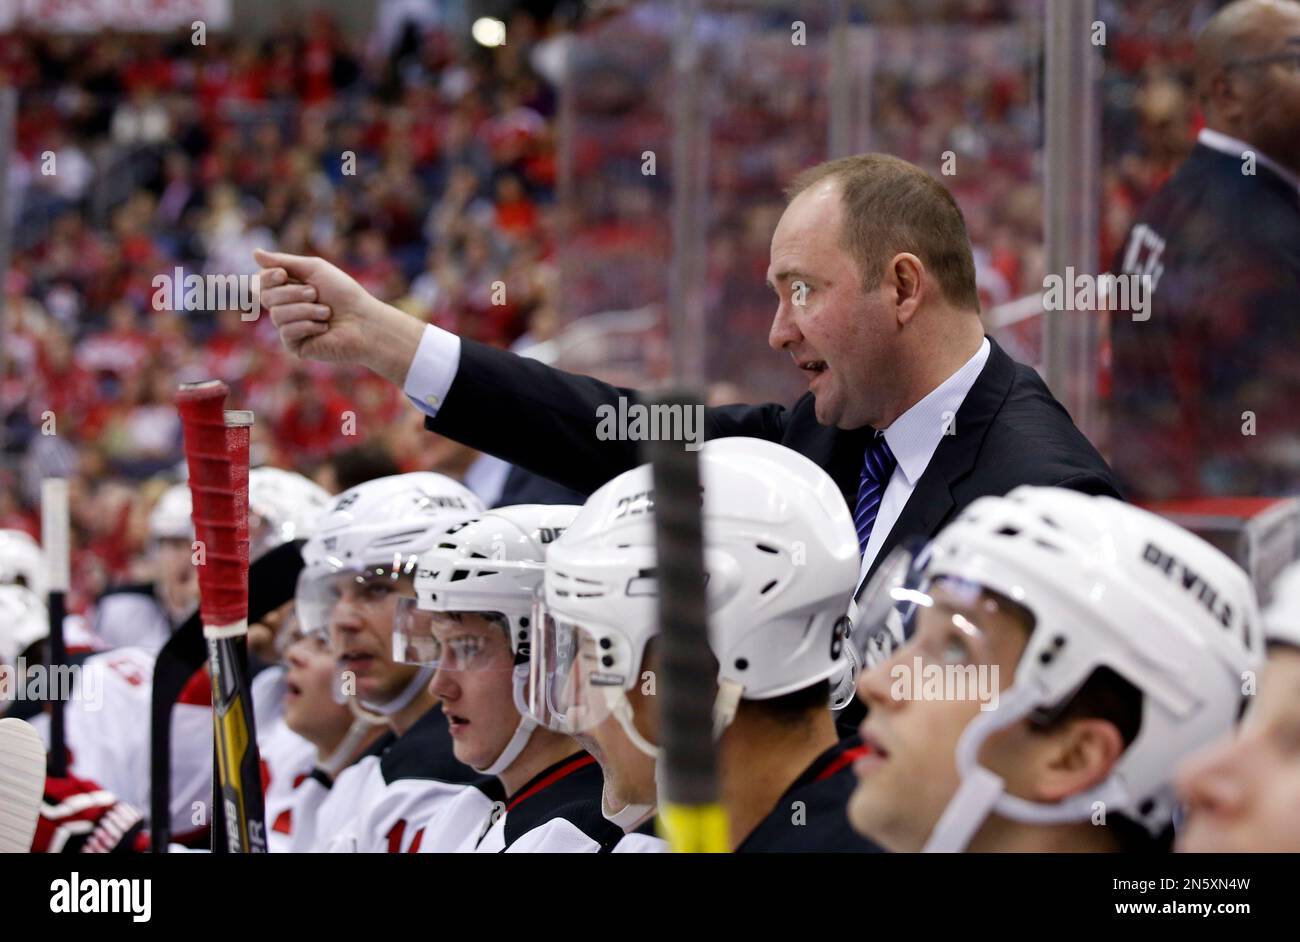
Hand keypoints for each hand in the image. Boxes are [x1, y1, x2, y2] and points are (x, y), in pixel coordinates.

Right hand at [254, 249, 424, 384]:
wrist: (364, 321)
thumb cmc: (343, 293)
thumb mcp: (314, 270)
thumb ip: (283, 262)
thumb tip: (254, 252)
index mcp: (288, 289)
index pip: (261, 282)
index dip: (267, 278)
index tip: (283, 275)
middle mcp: (285, 308)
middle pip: (266, 297)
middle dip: (293, 293)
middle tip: (315, 294)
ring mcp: (289, 328)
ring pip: (277, 315)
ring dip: (306, 310)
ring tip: (326, 313)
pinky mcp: (295, 346)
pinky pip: (286, 332)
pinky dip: (308, 326)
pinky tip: (324, 328)